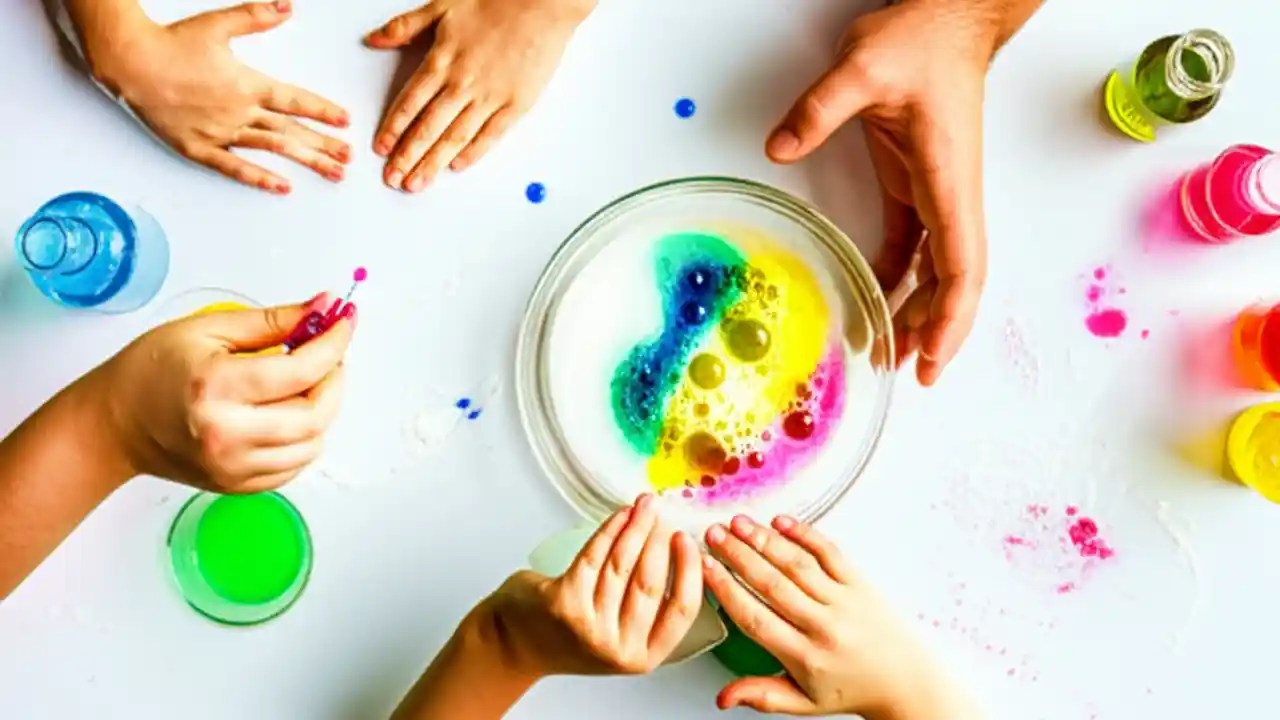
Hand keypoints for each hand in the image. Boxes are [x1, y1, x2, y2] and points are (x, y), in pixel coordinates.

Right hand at [82, 0, 349, 193]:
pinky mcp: (198, 147)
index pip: (294, 100)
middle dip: (324, 144)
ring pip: (272, 149)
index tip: (346, 121)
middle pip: (291, 131)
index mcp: (247, 84)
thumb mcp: (218, 24)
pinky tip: (283, 187)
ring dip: (306, 161)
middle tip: (349, 157)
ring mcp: (219, 132)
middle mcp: (238, 112)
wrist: (128, 61)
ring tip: (334, 173)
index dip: (322, 110)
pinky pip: (234, 167)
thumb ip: (256, 17)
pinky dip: (259, 178)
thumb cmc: (171, 43)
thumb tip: (288, 6)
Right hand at [91, 293, 354, 492]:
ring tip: (306, 383)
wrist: (116, 423)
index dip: (334, 344)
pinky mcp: (237, 485)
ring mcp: (233, 466)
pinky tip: (288, 413)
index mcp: (216, 388)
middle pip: (315, 414)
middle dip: (334, 379)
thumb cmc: (152, 370)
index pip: (301, 370)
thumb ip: (273, 320)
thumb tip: (325, 308)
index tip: (344, 322)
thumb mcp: (208, 329)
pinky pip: (294, 466)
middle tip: (329, 355)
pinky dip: (305, 438)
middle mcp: (227, 434)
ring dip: (323, 410)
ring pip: (312, 444)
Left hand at [365, 0, 594, 191]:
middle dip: (407, 157)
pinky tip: (457, 166)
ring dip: (433, 163)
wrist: (542, 1)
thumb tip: (374, 39)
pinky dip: (472, 153)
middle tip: (394, 179)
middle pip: (427, 128)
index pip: (409, 103)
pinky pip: (489, 135)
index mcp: (441, 60)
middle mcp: (462, 83)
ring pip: (454, 137)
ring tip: (417, 184)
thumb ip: (405, 26)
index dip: (393, 129)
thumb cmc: (496, 0)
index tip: (381, 149)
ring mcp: (489, 96)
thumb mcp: (442, 5)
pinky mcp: (515, 104)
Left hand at [485, 495, 702, 677]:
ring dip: (637, 527)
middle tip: (664, 513)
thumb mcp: (621, 636)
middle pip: (650, 581)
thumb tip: (674, 550)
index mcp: (642, 657)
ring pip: (622, 564)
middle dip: (660, 539)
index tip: (690, 540)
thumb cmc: (571, 633)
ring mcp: (589, 626)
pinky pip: (595, 555)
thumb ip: (648, 610)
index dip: (689, 570)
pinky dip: (610, 529)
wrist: (515, 644)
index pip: (681, 610)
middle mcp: (617, 647)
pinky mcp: (564, 602)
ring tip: (645, 506)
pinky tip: (621, 515)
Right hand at [703, 516, 977, 718]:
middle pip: (772, 583)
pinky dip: (805, 534)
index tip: (704, 567)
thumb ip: (761, 696)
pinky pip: (830, 552)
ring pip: (797, 564)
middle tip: (714, 535)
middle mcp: (824, 625)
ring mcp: (844, 601)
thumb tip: (722, 698)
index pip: (755, 617)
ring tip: (739, 523)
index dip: (726, 589)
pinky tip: (781, 521)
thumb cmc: (853, 689)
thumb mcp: (803, 702)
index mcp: (805, 656)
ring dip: (764, 539)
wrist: (906, 681)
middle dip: (738, 555)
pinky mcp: (861, 583)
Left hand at [767, 0, 995, 385]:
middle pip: (956, 280)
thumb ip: (821, 108)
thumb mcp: (863, 67)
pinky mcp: (916, 184)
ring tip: (893, 352)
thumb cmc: (923, 41)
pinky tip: (879, 303)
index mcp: (949, 178)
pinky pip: (913, 246)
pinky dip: (899, 279)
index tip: (932, 356)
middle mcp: (950, 194)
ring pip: (938, 269)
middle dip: (940, 331)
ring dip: (920, 311)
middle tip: (912, 375)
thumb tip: (780, 147)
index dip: (951, 317)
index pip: (962, 265)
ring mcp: (935, 192)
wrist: (947, 19)